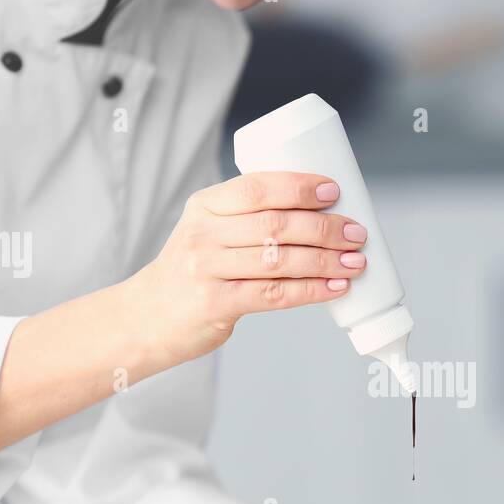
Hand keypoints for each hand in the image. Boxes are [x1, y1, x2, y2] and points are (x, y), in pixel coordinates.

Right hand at [126, 171, 368, 368]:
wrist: (146, 317)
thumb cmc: (193, 272)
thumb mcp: (207, 232)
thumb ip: (247, 220)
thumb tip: (320, 214)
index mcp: (205, 205)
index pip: (257, 187)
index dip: (299, 186)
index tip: (334, 190)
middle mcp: (203, 233)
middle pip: (275, 224)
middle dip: (324, 227)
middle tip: (356, 233)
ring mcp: (206, 269)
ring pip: (279, 260)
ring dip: (325, 260)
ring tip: (355, 261)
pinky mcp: (215, 304)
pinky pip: (274, 295)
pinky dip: (311, 290)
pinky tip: (335, 288)